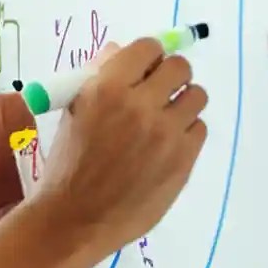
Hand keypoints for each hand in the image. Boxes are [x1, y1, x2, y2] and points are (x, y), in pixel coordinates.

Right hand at [34, 38, 207, 257]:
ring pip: (197, 95)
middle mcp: (141, 105)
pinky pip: (200, 128)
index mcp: (107, 88)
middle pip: (179, 67)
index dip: (148, 57)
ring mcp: (166, 133)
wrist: (76, 219)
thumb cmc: (67, 165)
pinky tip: (167, 146)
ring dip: (182, 103)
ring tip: (165, 120)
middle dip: (169, 76)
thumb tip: (121, 51)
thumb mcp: (73, 113)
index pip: (148, 48)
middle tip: (159, 93)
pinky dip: (186, 132)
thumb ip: (99, 79)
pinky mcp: (183, 159)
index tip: (144, 70)